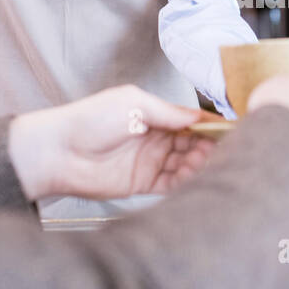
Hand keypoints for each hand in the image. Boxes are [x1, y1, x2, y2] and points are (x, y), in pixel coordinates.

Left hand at [7, 85, 218, 199]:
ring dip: (198, 164)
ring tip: (202, 162)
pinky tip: (193, 178)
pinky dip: (185, 182)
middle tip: (219, 149)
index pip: (190, 121)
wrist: (57, 152)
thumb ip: (167, 112)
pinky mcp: (143, 184)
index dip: (210, 126)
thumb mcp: (132, 103)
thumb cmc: (89, 120)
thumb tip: (199, 118)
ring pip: (185, 165)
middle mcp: (156, 138)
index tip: (230, 130)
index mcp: (154, 115)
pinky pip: (172, 185)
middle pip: (193, 144)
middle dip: (208, 146)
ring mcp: (150, 162)